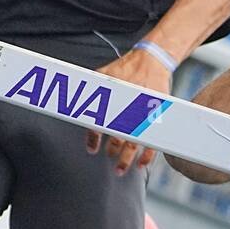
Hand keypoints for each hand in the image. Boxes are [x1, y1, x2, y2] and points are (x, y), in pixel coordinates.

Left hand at [85, 48, 171, 175]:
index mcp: (114, 101)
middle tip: (110, 157)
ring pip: (135, 143)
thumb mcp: (103, 73)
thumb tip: (72, 98)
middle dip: (113, 151)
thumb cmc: (127, 67)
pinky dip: (148, 154)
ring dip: (127, 159)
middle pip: (119, 138)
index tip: (93, 149)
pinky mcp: (158, 115)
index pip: (100, 125)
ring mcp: (144, 114)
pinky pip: (154, 140)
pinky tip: (142, 163)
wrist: (153, 60)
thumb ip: (90, 88)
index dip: (94, 139)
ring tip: (121, 169)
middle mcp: (129, 110)